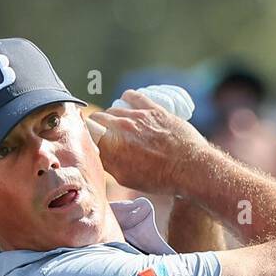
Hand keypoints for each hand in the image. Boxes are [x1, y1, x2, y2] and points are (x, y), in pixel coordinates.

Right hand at [86, 89, 207, 197]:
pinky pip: (132, 96)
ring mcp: (137, 115)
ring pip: (115, 109)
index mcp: (111, 146)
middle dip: (98, 126)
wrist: (189, 168)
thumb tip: (98, 151)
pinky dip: (127, 99)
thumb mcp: (126, 178)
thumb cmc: (158, 178)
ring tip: (120, 126)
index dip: (86, 134)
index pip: (87, 131)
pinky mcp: (152, 108)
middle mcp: (120, 127)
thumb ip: (108, 161)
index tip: (90, 139)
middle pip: (98, 118)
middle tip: (104, 134)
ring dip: (114, 116)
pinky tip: (127, 103)